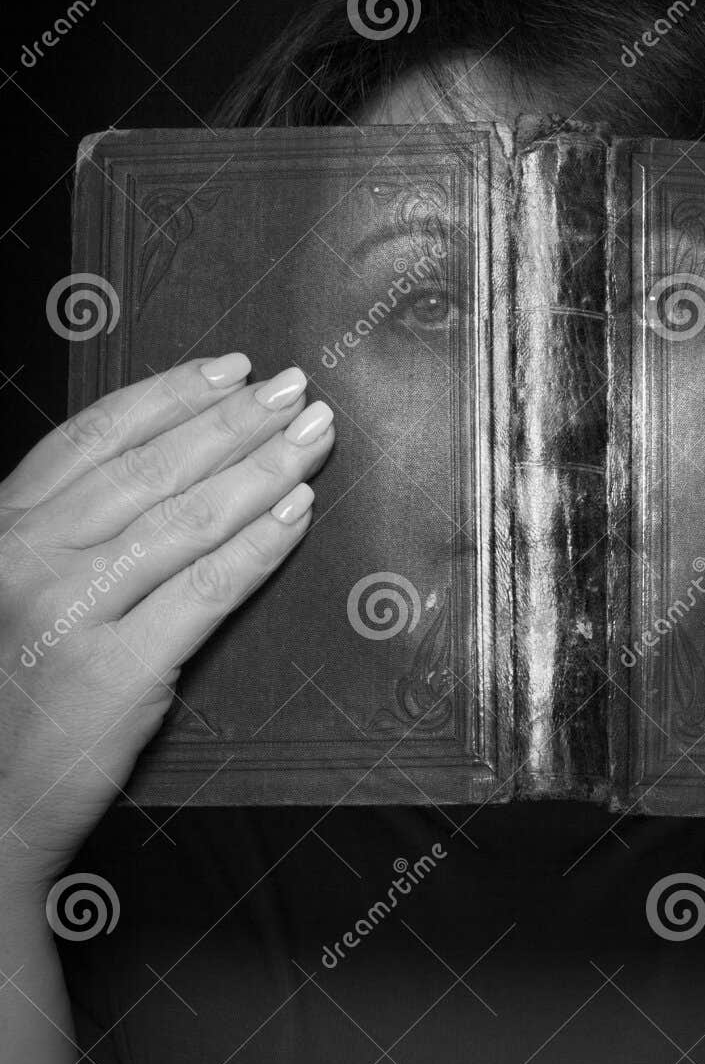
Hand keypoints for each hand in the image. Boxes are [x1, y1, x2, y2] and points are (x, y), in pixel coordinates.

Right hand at [0, 354, 334, 888]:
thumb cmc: (5, 694)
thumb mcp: (6, 592)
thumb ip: (56, 531)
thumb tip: (160, 465)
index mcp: (1, 530)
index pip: (95, 438)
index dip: (171, 395)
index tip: (232, 369)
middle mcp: (28, 559)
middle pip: (152, 469)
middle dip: (235, 421)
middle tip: (297, 389)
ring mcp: (71, 613)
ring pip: (188, 520)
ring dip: (262, 469)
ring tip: (313, 439)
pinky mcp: (117, 671)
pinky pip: (207, 591)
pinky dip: (259, 547)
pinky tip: (297, 514)